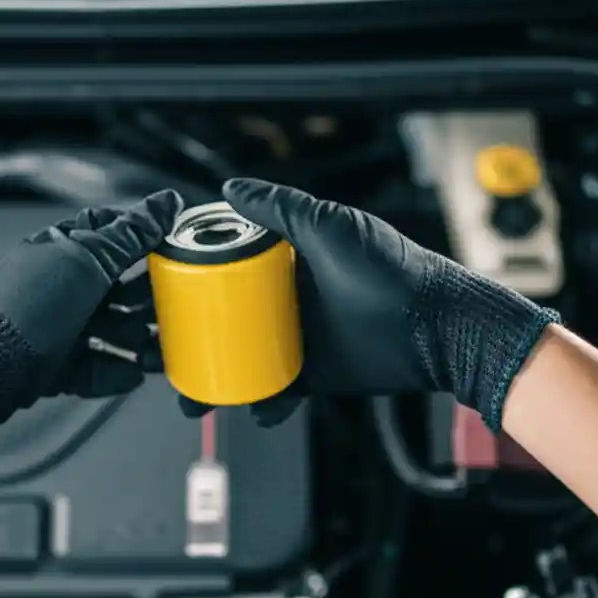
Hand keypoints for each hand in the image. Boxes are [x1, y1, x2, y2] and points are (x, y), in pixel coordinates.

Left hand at [0, 190, 183, 482]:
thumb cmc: (26, 307)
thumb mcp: (87, 261)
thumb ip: (132, 234)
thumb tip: (166, 202)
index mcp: (65, 249)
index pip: (113, 232)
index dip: (146, 239)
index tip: (177, 249)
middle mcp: (62, 286)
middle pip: (120, 287)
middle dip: (151, 301)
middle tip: (177, 310)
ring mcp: (59, 326)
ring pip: (113, 331)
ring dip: (140, 342)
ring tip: (157, 354)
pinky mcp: (56, 364)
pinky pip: (97, 366)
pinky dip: (116, 372)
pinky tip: (132, 375)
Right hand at [180, 178, 557, 427]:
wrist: (438, 327)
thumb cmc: (392, 269)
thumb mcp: (332, 228)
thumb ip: (283, 208)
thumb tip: (230, 188)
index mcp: (285, 263)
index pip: (226, 270)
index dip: (192, 284)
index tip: (159, 297)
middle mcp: (286, 301)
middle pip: (224, 322)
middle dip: (191, 342)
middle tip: (161, 356)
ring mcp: (298, 340)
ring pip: (242, 362)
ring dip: (216, 381)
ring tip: (195, 398)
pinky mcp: (315, 376)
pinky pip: (277, 393)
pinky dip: (262, 404)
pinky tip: (255, 410)